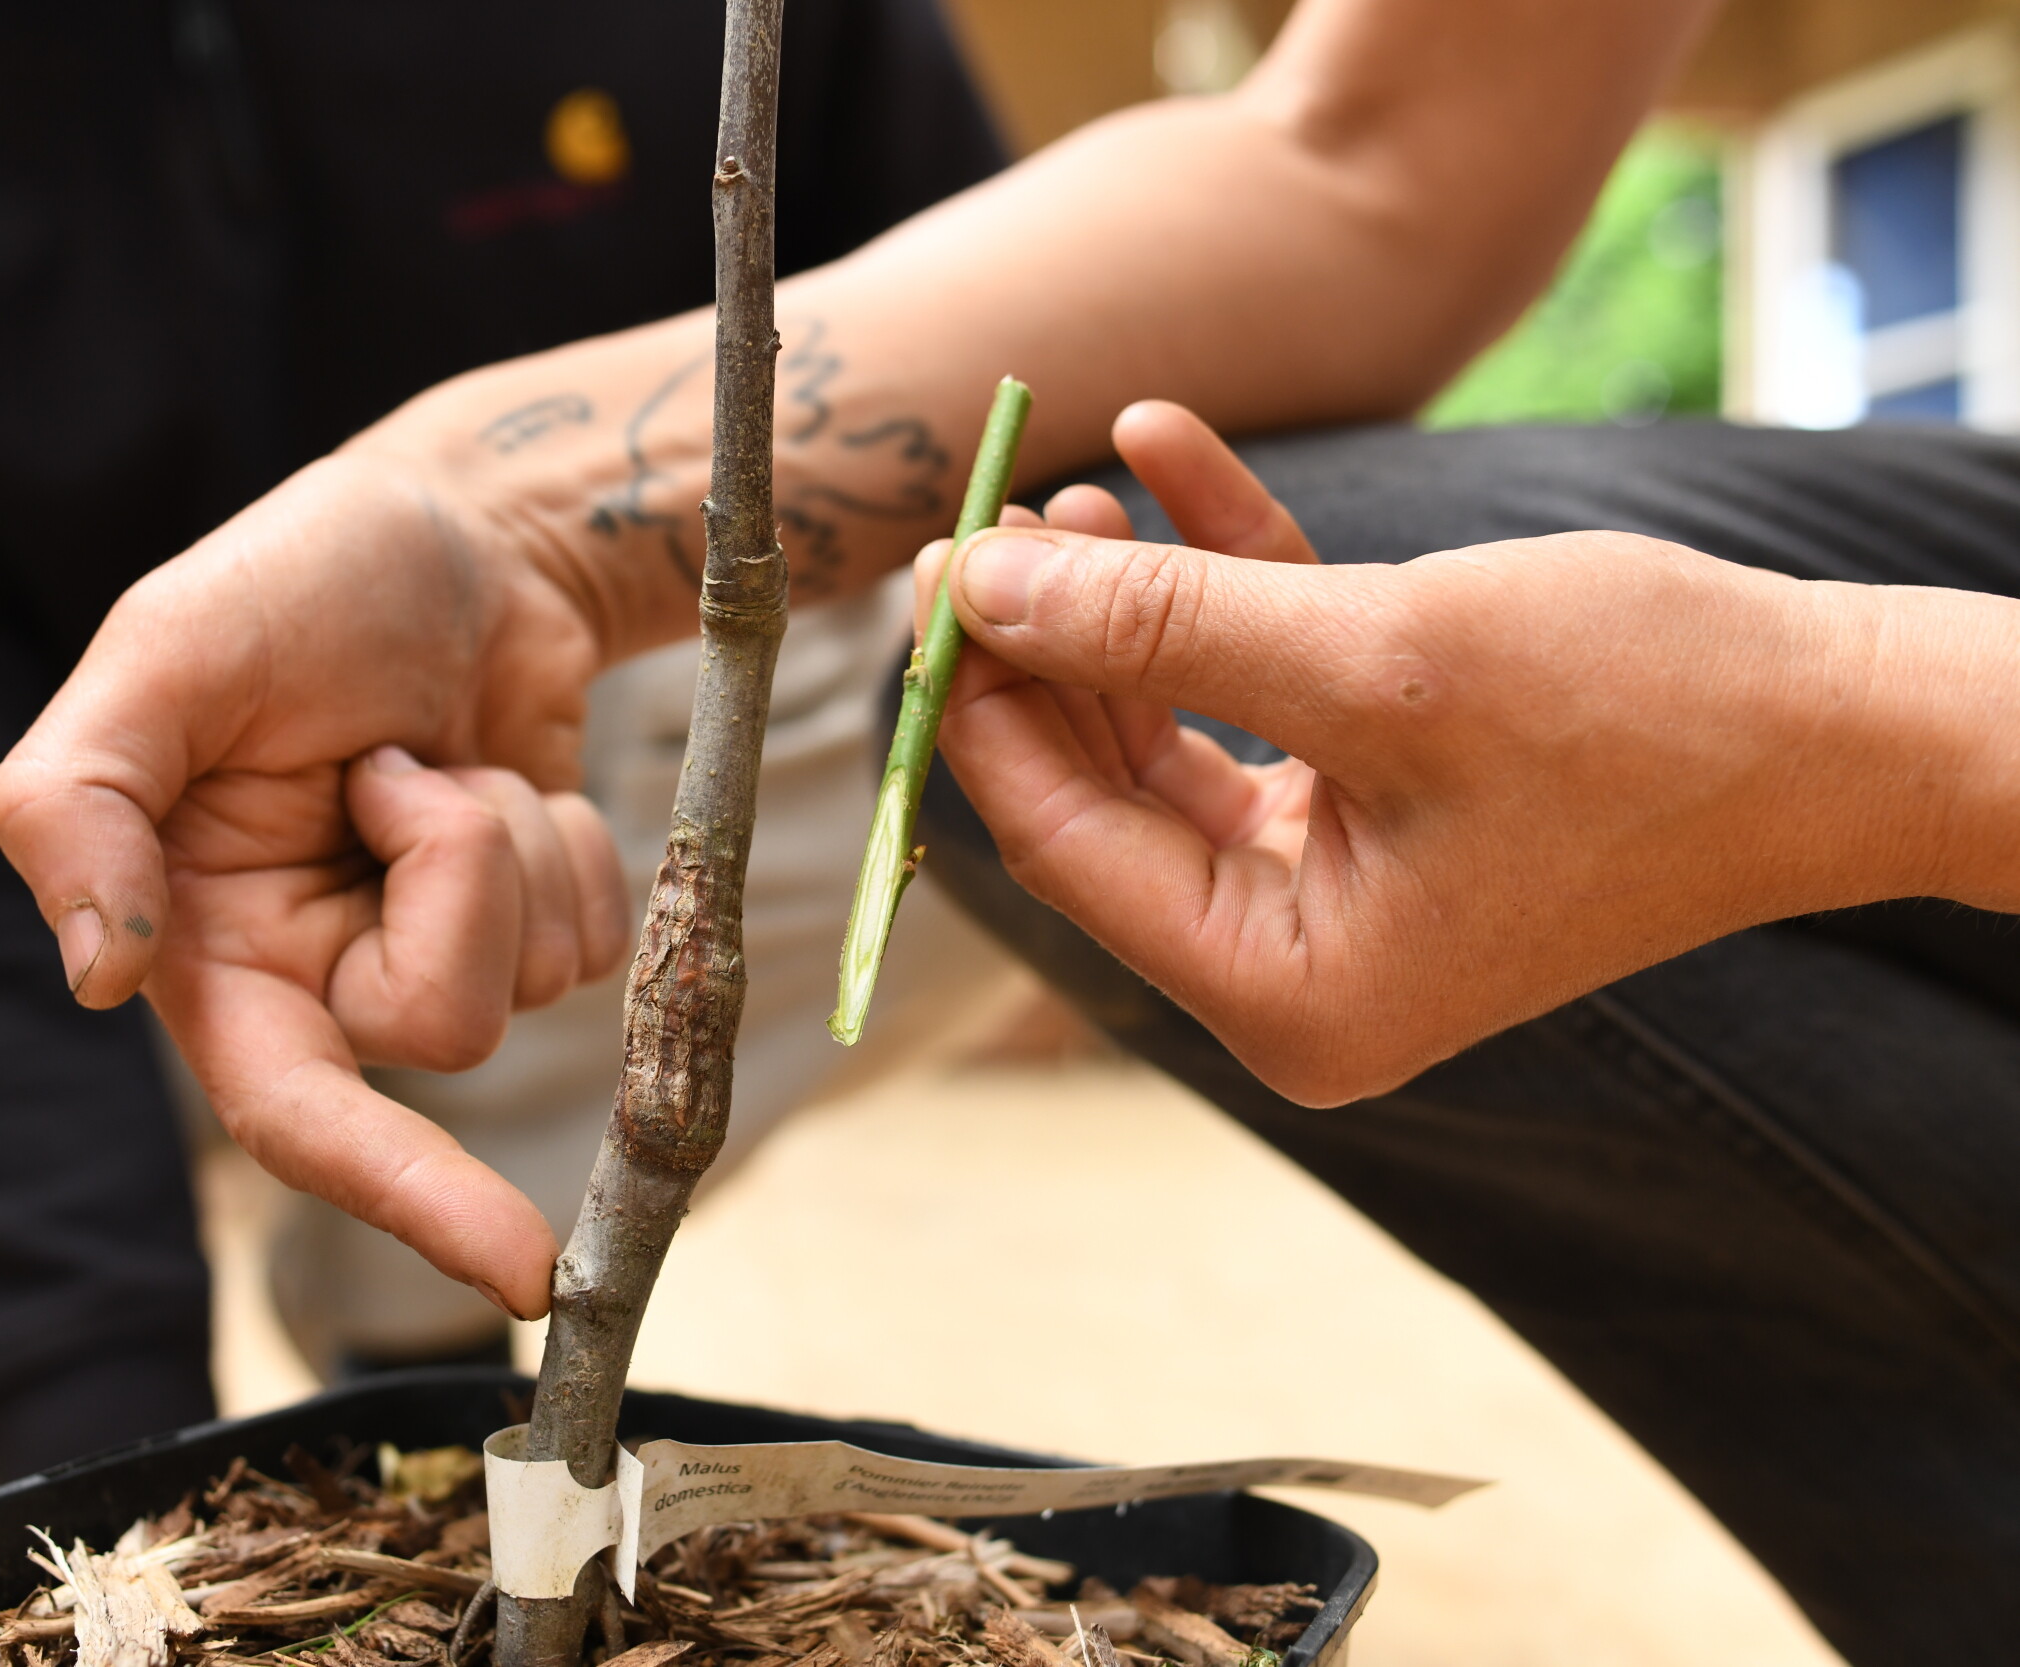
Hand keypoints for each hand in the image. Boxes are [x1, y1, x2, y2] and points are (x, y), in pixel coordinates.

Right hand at [0, 426, 629, 1319]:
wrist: (451, 527)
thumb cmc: (292, 583)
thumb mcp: (162, 655)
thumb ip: (83, 807)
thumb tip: (102, 981)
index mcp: (208, 949)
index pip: (298, 1122)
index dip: (404, 1199)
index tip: (520, 1267)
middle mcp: (318, 978)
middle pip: (447, 1027)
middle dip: (455, 867)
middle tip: (390, 759)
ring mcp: (435, 955)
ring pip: (538, 979)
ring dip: (508, 833)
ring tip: (431, 753)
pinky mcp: (527, 921)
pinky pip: (598, 932)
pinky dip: (568, 837)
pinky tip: (499, 773)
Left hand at [928, 401, 2007, 1104]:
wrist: (1852, 723)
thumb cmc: (1646, 713)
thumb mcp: (1375, 656)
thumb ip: (1159, 626)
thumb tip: (974, 586)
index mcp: (1285, 989)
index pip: (1063, 845)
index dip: (982, 703)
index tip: (935, 573)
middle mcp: (1296, 964)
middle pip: (1101, 792)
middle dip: (1048, 646)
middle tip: (999, 518)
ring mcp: (1339, 890)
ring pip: (1168, 734)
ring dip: (1124, 607)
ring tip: (1080, 483)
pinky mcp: (1384, 808)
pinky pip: (1263, 700)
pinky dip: (1228, 588)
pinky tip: (1178, 458)